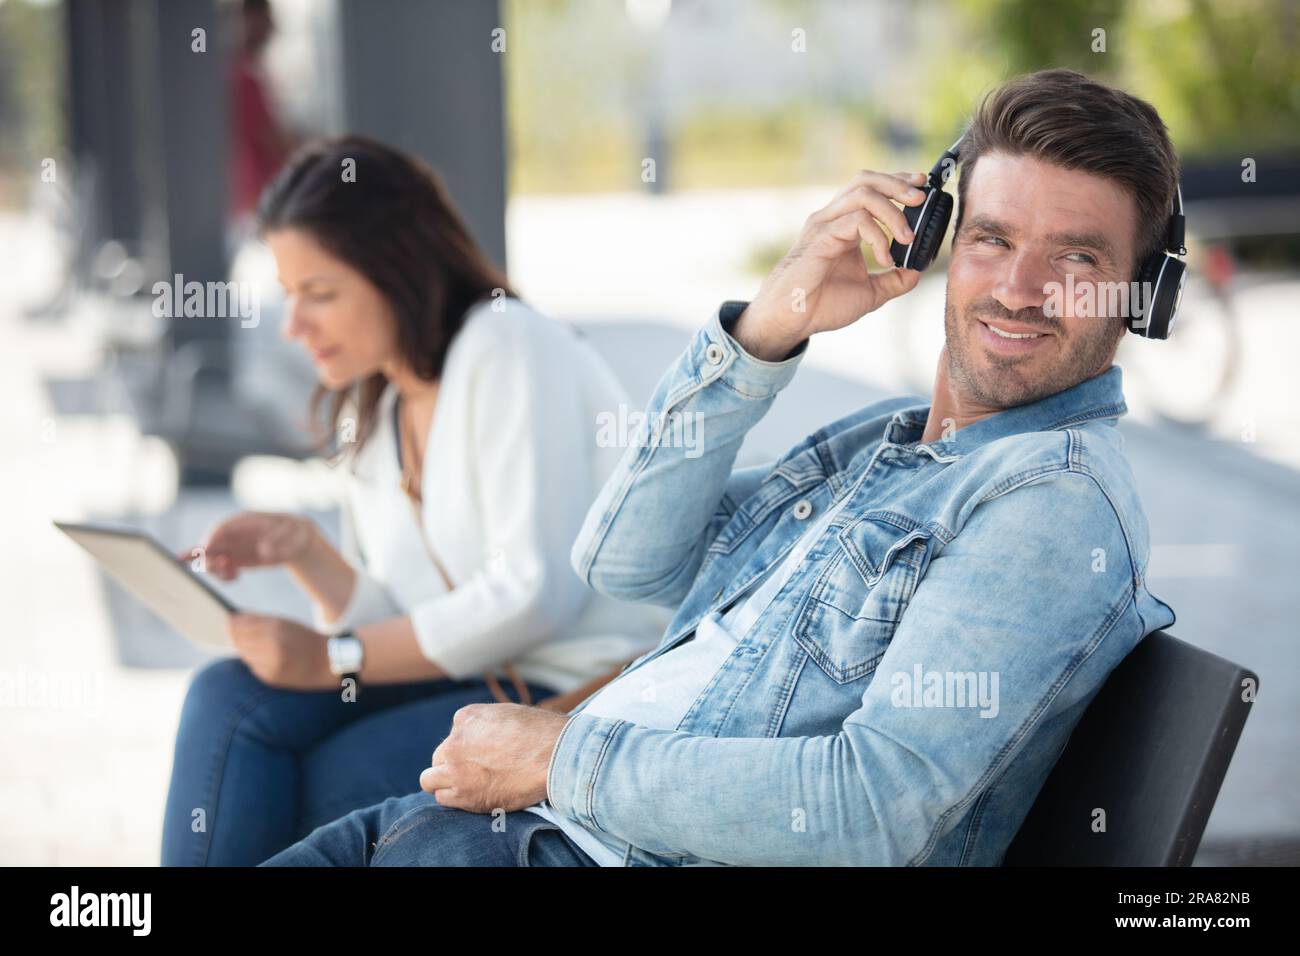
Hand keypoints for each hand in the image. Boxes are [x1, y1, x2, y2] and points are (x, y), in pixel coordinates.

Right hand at [186, 512, 316, 580]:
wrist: (297, 539)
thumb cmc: (295, 531)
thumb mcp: (292, 533)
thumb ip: (279, 540)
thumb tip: (264, 551)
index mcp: (246, 522)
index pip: (221, 529)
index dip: (211, 540)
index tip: (206, 552)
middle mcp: (235, 534)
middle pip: (210, 544)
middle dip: (209, 558)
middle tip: (224, 567)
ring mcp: (234, 547)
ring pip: (211, 558)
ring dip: (215, 569)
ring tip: (233, 575)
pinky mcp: (237, 560)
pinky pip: (221, 569)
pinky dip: (223, 575)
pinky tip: (235, 578)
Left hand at [229, 613, 334, 689]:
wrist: (329, 662)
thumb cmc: (307, 639)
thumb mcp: (287, 623)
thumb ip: (261, 622)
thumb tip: (234, 620)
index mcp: (276, 627)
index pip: (240, 624)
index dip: (232, 622)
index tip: (228, 620)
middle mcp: (271, 645)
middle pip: (238, 639)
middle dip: (236, 636)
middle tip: (236, 633)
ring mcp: (270, 663)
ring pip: (244, 654)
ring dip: (246, 650)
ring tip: (259, 646)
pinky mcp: (270, 677)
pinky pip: (253, 667)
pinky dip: (255, 662)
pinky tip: (267, 659)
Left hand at [419, 703, 570, 812]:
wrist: (554, 756)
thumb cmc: (540, 734)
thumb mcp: (507, 714)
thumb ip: (485, 724)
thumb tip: (480, 738)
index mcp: (465, 717)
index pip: (454, 735)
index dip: (468, 747)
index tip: (485, 755)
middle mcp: (455, 741)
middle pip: (440, 757)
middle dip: (453, 764)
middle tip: (476, 773)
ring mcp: (455, 768)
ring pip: (430, 779)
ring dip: (445, 783)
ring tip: (468, 787)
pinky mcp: (463, 794)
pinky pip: (442, 798)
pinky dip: (455, 799)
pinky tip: (474, 796)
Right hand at [733, 169, 928, 359]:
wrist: (793, 319)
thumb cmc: (822, 305)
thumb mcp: (869, 292)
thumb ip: (893, 280)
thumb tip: (917, 272)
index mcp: (843, 225)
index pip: (871, 189)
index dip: (897, 183)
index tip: (921, 188)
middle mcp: (833, 218)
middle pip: (866, 180)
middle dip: (897, 184)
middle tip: (921, 198)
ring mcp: (825, 224)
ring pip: (863, 193)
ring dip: (892, 210)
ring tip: (908, 236)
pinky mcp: (821, 236)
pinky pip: (856, 220)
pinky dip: (878, 235)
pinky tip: (885, 258)